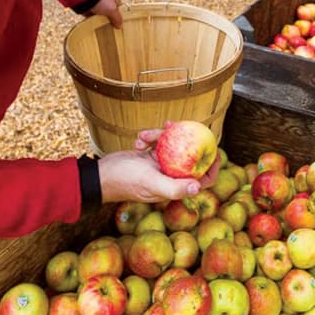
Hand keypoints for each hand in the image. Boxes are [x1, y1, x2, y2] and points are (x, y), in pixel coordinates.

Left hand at [91, 0, 122, 28]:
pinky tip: (97, 28)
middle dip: (111, 20)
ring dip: (102, 22)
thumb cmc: (102, 1)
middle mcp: (107, 2)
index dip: (121, 14)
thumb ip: (117, 18)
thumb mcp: (113, 10)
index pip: (120, 7)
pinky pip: (95, 18)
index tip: (121, 23)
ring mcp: (98, 6)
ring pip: (102, 16)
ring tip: (105, 31)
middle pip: (111, 13)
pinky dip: (95, 22)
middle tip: (113, 29)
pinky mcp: (91, 10)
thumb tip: (120, 26)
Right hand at [97, 123, 220, 203]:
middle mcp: (170, 177)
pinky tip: (138, 140)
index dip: (212, 166)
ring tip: (145, 135)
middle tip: (182, 126)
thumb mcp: (151, 182)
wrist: (100, 175)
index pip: (202, 180)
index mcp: (175, 187)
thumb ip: (174, 188)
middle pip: (189, 158)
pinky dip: (150, 138)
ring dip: (160, 136)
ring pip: (172, 146)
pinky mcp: (150, 156)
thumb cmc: (125, 180)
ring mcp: (160, 166)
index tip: (214, 149)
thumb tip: (199, 188)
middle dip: (187, 141)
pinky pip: (158, 142)